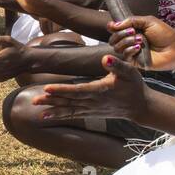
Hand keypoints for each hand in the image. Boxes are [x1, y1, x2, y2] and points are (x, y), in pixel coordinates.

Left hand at [32, 54, 149, 121]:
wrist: (140, 106)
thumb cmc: (134, 86)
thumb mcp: (130, 72)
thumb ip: (117, 65)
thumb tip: (105, 58)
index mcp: (100, 90)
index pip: (78, 90)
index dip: (62, 89)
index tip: (48, 88)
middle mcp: (93, 102)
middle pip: (69, 101)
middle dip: (52, 100)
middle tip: (34, 100)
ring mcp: (91, 109)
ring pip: (69, 109)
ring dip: (53, 110)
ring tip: (37, 110)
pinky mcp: (91, 113)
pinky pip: (73, 115)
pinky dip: (60, 115)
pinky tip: (47, 116)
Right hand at [108, 16, 174, 69]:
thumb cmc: (165, 34)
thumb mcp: (149, 21)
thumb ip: (131, 20)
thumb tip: (114, 24)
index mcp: (132, 30)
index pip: (115, 29)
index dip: (112, 27)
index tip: (113, 26)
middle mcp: (130, 41)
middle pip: (113, 39)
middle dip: (121, 34)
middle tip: (133, 32)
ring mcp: (132, 51)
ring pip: (117, 47)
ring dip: (127, 41)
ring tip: (140, 40)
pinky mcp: (134, 61)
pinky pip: (125, 55)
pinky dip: (130, 50)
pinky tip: (139, 47)